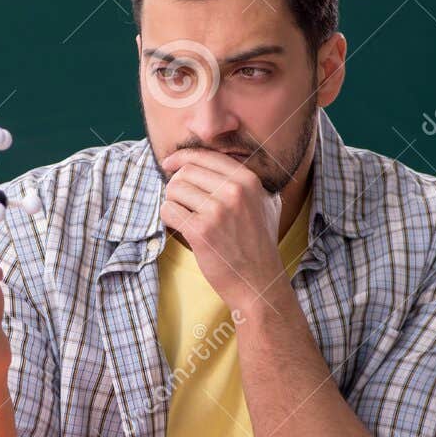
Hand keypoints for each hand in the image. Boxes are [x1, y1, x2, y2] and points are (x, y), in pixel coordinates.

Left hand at [159, 147, 286, 311]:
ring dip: (172, 201)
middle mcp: (234, 191)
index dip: (181, 157)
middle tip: (179, 199)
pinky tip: (179, 225)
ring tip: (183, 215)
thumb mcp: (267, 203)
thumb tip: (227, 160)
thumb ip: (251, 180)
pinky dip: (168, 217)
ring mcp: (217, 211)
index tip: (170, 164)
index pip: (204, 156)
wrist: (258, 281)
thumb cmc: (260, 243)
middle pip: (185, 171)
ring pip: (174, 190)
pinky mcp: (201, 231)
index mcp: (248, 180)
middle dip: (175, 183)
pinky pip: (169, 210)